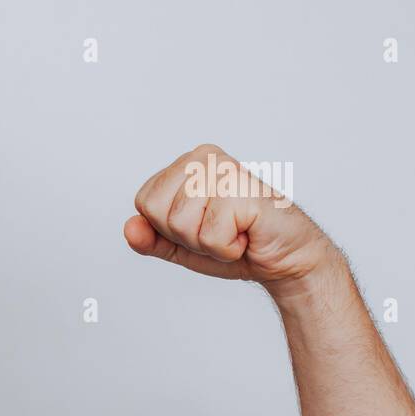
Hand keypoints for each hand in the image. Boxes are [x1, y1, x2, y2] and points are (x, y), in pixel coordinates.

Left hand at [123, 144, 339, 291]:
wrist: (285, 258)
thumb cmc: (237, 244)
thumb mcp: (181, 246)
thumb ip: (151, 238)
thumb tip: (129, 227)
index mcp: (185, 164)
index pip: (144, 202)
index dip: (167, 229)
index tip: (200, 227)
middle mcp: (202, 157)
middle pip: (157, 211)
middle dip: (186, 236)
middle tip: (220, 230)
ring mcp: (223, 168)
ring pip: (180, 223)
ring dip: (208, 242)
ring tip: (235, 231)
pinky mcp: (242, 187)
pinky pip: (209, 235)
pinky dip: (227, 247)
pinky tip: (247, 234)